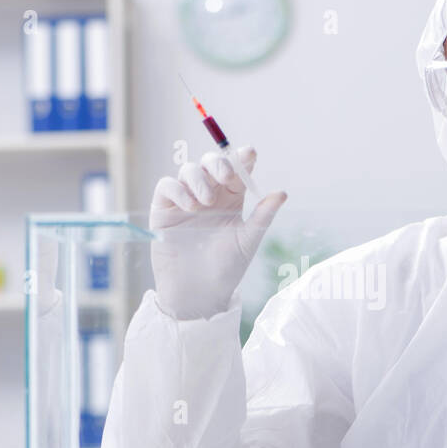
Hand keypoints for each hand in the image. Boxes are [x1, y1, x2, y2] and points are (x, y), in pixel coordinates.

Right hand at [149, 146, 286, 319]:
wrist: (199, 293)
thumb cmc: (227, 268)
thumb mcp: (248, 241)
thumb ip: (262, 216)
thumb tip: (282, 193)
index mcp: (231, 198)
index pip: (237, 170)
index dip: (242, 158)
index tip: (249, 154)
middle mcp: (209, 195)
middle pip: (210, 163)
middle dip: (218, 163)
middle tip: (225, 177)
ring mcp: (185, 200)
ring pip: (188, 170)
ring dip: (197, 178)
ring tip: (204, 203)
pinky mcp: (164, 209)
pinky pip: (166, 186)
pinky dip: (177, 189)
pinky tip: (189, 205)